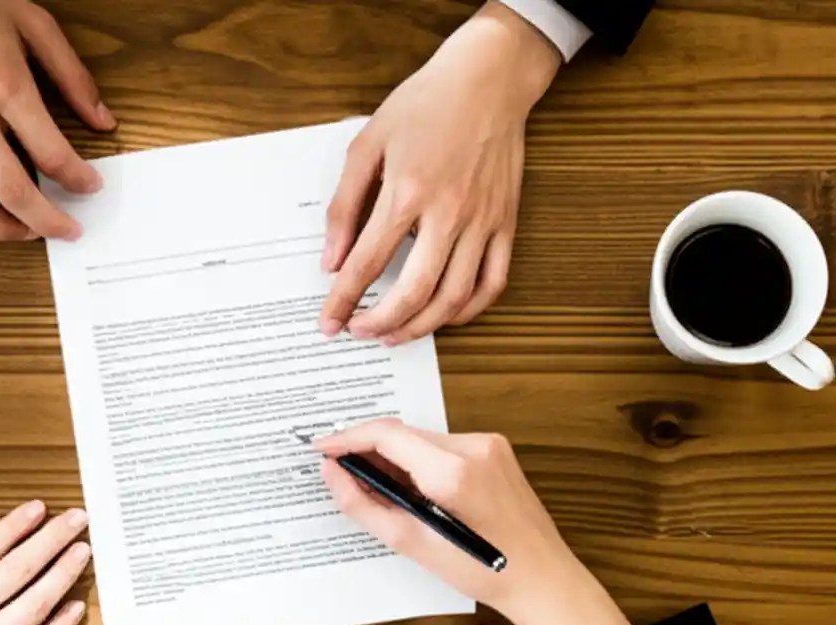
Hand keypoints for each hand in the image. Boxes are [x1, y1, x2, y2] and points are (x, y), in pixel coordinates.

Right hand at [0, 0, 116, 239]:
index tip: (91, 187)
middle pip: (12, 190)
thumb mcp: (34, 24)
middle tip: (67, 230)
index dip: (79, 180)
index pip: (52, 153)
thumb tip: (103, 121)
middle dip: (48, 222)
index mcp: (4, 84)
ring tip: (21, 231)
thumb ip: (73, 77)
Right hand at [315, 420, 632, 624]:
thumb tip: (332, 474)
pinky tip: (414, 488)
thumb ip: (364, 505)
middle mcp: (473, 447)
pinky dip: (420, 460)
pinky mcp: (495, 448)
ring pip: (421, 439)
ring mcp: (488, 444)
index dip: (346, 438)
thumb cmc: (484, 570)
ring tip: (379, 490)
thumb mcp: (413, 544)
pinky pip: (442, 445)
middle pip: (402, 434)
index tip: (321, 449)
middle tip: (342, 475)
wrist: (542, 578)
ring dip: (394, 457)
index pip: (386, 435)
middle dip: (367, 450)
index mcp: (453, 472)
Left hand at [320, 1, 561, 343]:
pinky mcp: (506, 223)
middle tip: (358, 332)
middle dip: (380, 323)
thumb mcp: (367, 144)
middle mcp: (449, 212)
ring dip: (420, 327)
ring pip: (454, 297)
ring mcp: (483, 221)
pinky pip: (492, 283)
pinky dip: (467, 311)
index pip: (367, 263)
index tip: (329, 322)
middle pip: (413, 292)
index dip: (343, 300)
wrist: (487, 79)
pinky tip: (442, 316)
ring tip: (393, 334)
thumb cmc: (425, 105)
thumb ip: (345, 206)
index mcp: (408, 191)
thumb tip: (331, 260)